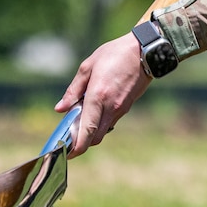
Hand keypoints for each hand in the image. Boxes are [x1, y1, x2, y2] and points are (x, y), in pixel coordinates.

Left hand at [57, 34, 151, 156]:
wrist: (145, 52)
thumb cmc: (114, 54)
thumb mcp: (88, 66)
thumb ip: (73, 90)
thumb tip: (60, 109)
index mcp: (97, 96)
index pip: (86, 131)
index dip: (75, 147)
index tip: (66, 153)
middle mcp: (110, 107)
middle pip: (94, 138)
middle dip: (81, 144)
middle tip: (68, 141)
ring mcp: (120, 109)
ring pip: (102, 131)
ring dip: (90, 134)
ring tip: (78, 125)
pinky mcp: (126, 107)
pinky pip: (110, 121)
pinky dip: (99, 124)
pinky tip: (93, 113)